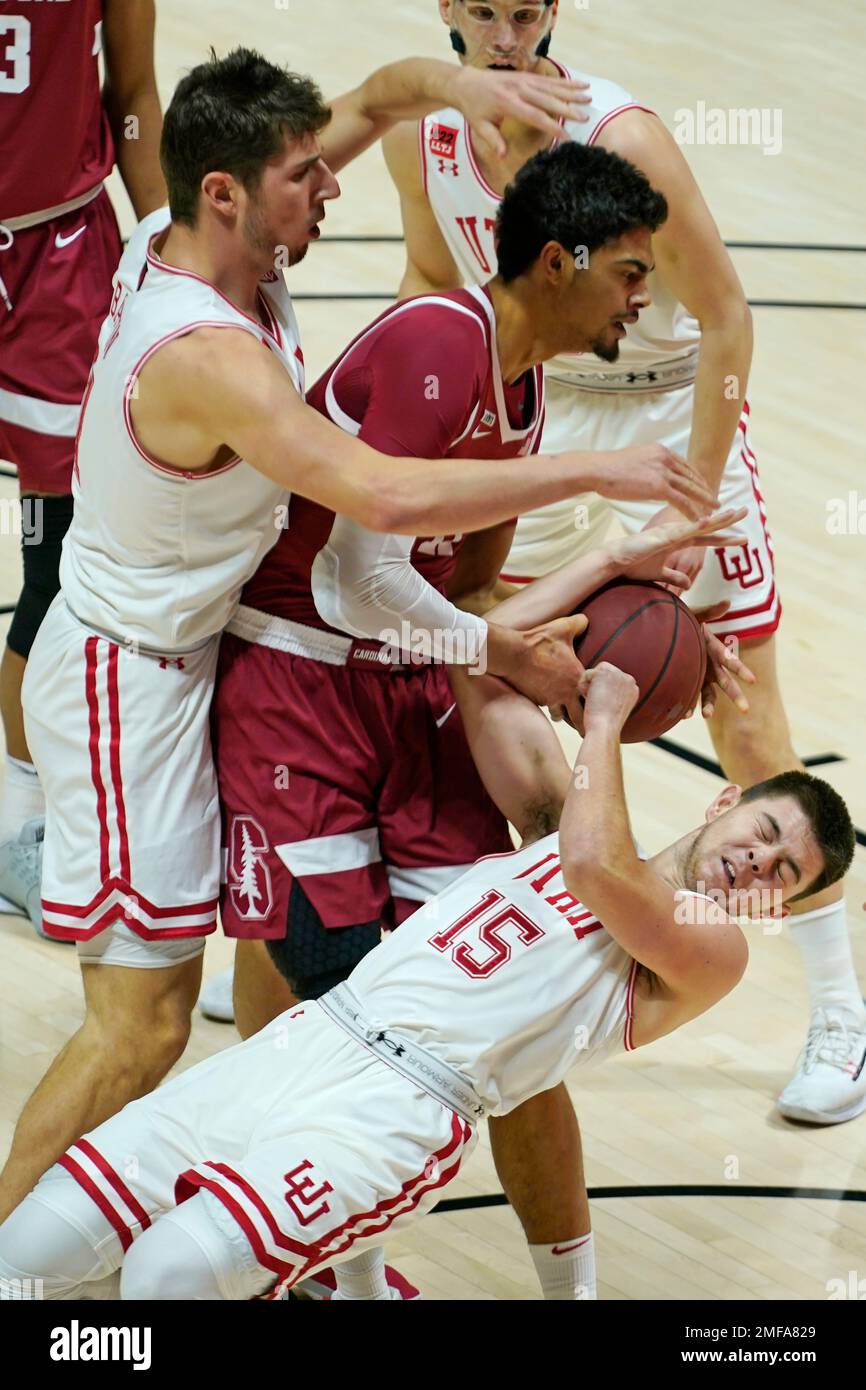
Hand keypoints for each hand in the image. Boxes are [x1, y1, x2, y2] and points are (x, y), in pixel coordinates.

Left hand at [447, 68, 591, 156]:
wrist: (467, 82)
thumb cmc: (474, 108)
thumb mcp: (479, 126)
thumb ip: (492, 139)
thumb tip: (502, 155)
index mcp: (508, 103)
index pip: (535, 116)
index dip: (551, 126)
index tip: (565, 137)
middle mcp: (519, 89)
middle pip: (548, 100)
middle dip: (568, 109)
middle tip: (585, 117)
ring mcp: (524, 80)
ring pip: (552, 87)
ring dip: (571, 93)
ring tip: (589, 98)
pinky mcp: (527, 76)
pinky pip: (549, 80)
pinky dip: (565, 83)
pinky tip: (580, 85)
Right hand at [494, 613, 588, 726]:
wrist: (513, 654)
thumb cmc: (539, 641)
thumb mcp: (562, 627)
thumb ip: (579, 623)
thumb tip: (585, 621)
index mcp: (577, 677)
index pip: (593, 697)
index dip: (597, 700)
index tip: (598, 702)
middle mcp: (566, 693)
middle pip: (579, 717)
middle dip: (583, 721)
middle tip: (586, 723)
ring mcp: (550, 699)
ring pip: (560, 716)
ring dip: (562, 714)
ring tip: (562, 711)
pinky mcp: (536, 701)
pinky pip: (544, 708)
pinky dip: (546, 706)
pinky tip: (544, 700)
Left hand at [578, 662, 639, 732]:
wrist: (604, 728)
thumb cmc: (606, 726)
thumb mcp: (615, 710)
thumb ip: (613, 696)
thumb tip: (603, 691)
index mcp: (633, 689)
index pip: (612, 681)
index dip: (603, 692)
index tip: (604, 706)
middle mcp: (629, 679)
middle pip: (604, 674)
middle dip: (596, 687)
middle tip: (599, 705)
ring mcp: (619, 674)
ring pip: (595, 673)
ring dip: (589, 688)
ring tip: (595, 702)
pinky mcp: (606, 671)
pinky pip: (587, 674)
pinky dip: (583, 686)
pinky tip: (590, 698)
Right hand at [588, 445, 715, 520]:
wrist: (598, 469)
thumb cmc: (609, 468)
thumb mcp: (634, 460)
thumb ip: (647, 465)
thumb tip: (648, 473)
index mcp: (660, 451)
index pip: (684, 465)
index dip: (695, 477)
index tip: (702, 486)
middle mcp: (665, 458)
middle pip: (691, 475)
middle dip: (704, 488)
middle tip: (714, 499)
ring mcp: (663, 472)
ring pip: (690, 488)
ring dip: (704, 499)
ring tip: (714, 509)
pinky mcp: (658, 486)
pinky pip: (681, 500)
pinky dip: (691, 510)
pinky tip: (698, 519)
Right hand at [609, 507, 748, 588]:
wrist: (615, 562)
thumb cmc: (632, 566)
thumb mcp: (659, 574)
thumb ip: (674, 576)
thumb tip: (688, 584)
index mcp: (677, 542)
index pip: (706, 540)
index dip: (724, 539)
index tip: (742, 539)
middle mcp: (676, 534)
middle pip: (707, 527)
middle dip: (727, 520)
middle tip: (745, 511)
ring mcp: (670, 534)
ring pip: (699, 525)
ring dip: (717, 520)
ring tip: (735, 513)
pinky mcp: (662, 537)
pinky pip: (683, 532)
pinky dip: (696, 527)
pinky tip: (709, 522)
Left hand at [692, 604, 756, 718]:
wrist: (668, 630)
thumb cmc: (684, 620)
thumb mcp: (696, 614)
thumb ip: (710, 611)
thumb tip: (727, 602)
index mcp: (715, 650)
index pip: (732, 661)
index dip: (742, 670)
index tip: (753, 680)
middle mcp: (711, 666)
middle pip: (726, 683)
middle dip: (736, 696)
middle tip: (746, 710)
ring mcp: (699, 675)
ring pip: (708, 694)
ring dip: (708, 705)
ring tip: (705, 715)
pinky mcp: (687, 681)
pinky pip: (690, 696)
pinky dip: (688, 705)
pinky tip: (685, 715)